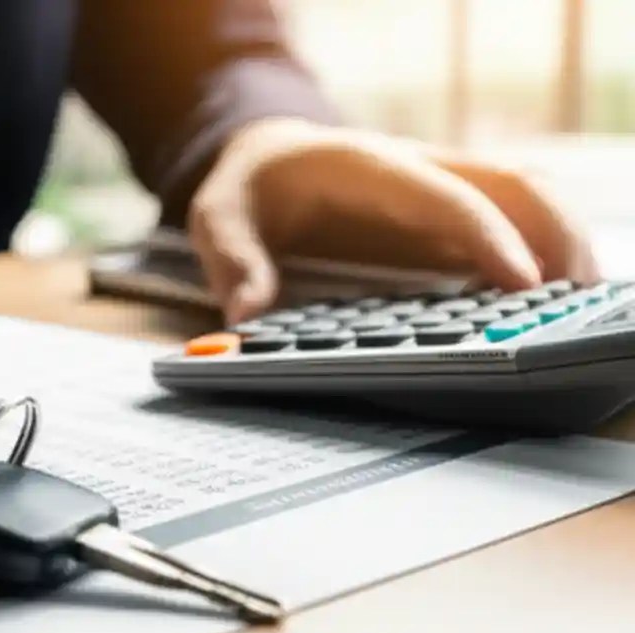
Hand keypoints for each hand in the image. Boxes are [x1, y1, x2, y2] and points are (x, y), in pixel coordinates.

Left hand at [189, 117, 600, 324]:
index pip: (442, 197)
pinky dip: (540, 253)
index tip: (520, 283)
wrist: (267, 157)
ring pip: (526, 198)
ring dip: (560, 242)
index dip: (486, 236)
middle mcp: (417, 171)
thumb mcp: (218, 217)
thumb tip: (247, 316)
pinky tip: (543, 302)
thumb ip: (233, 262)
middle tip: (571, 299)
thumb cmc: (249, 188)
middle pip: (513, 184)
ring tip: (573, 304)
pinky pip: (512, 222)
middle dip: (554, 235)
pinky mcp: (448, 217)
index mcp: (366, 166)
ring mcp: (440, 192)